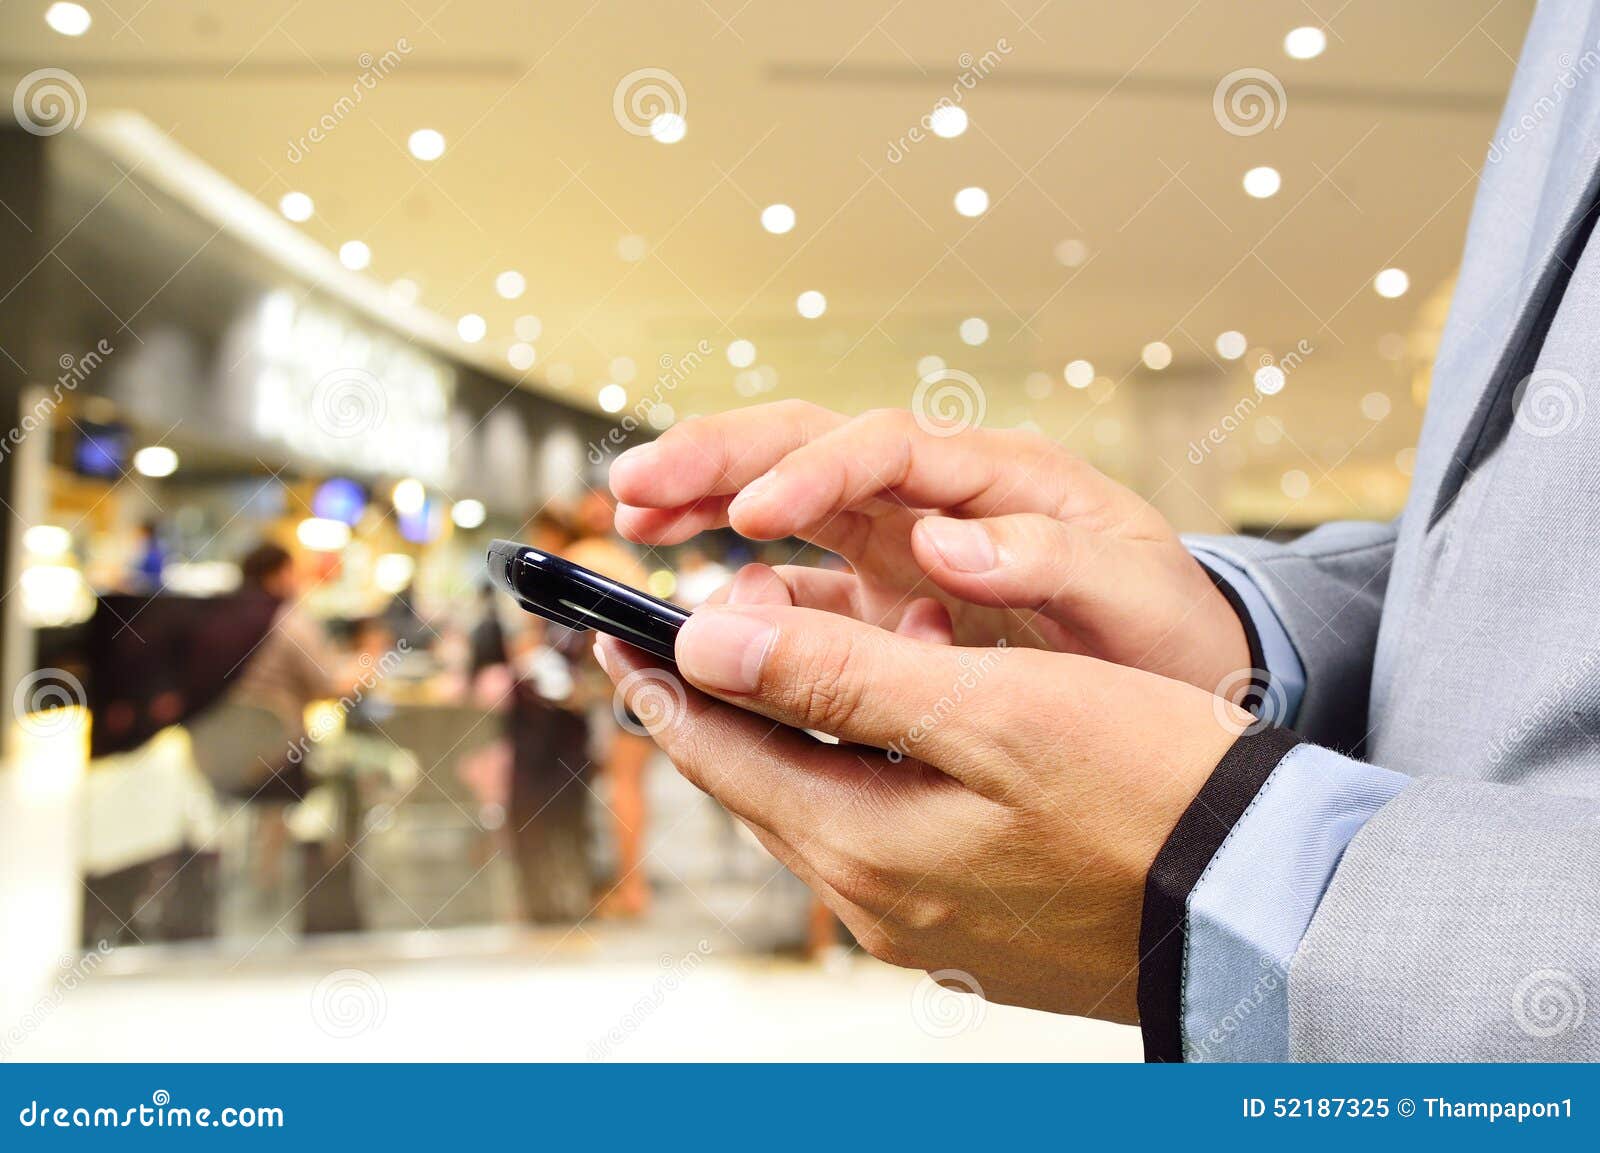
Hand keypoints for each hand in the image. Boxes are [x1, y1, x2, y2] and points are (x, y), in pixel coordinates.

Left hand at [595, 567, 1248, 1022]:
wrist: (1263, 900)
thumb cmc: (1143, 790)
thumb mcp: (986, 710)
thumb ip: (835, 678)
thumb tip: (702, 646)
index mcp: (862, 846)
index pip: (719, 753)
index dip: (662, 679)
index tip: (617, 628)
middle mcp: (874, 900)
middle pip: (762, 778)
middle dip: (737, 689)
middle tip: (724, 612)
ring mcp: (921, 921)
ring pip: (824, 797)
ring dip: (817, 716)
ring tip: (849, 636)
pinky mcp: (969, 924)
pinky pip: (885, 826)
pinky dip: (877, 759)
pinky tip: (921, 718)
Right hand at [609, 402, 1249, 695]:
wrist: (1182, 673)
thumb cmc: (1162, 628)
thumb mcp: (1130, 591)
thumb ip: (1048, 561)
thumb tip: (944, 544)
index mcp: (996, 477)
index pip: (883, 448)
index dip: (810, 472)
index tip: (749, 514)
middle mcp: (936, 496)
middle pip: (810, 445)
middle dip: (719, 457)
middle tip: (634, 484)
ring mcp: (902, 543)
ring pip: (786, 499)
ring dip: (709, 499)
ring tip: (636, 514)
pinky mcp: (887, 597)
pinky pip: (800, 578)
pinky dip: (743, 582)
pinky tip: (699, 604)